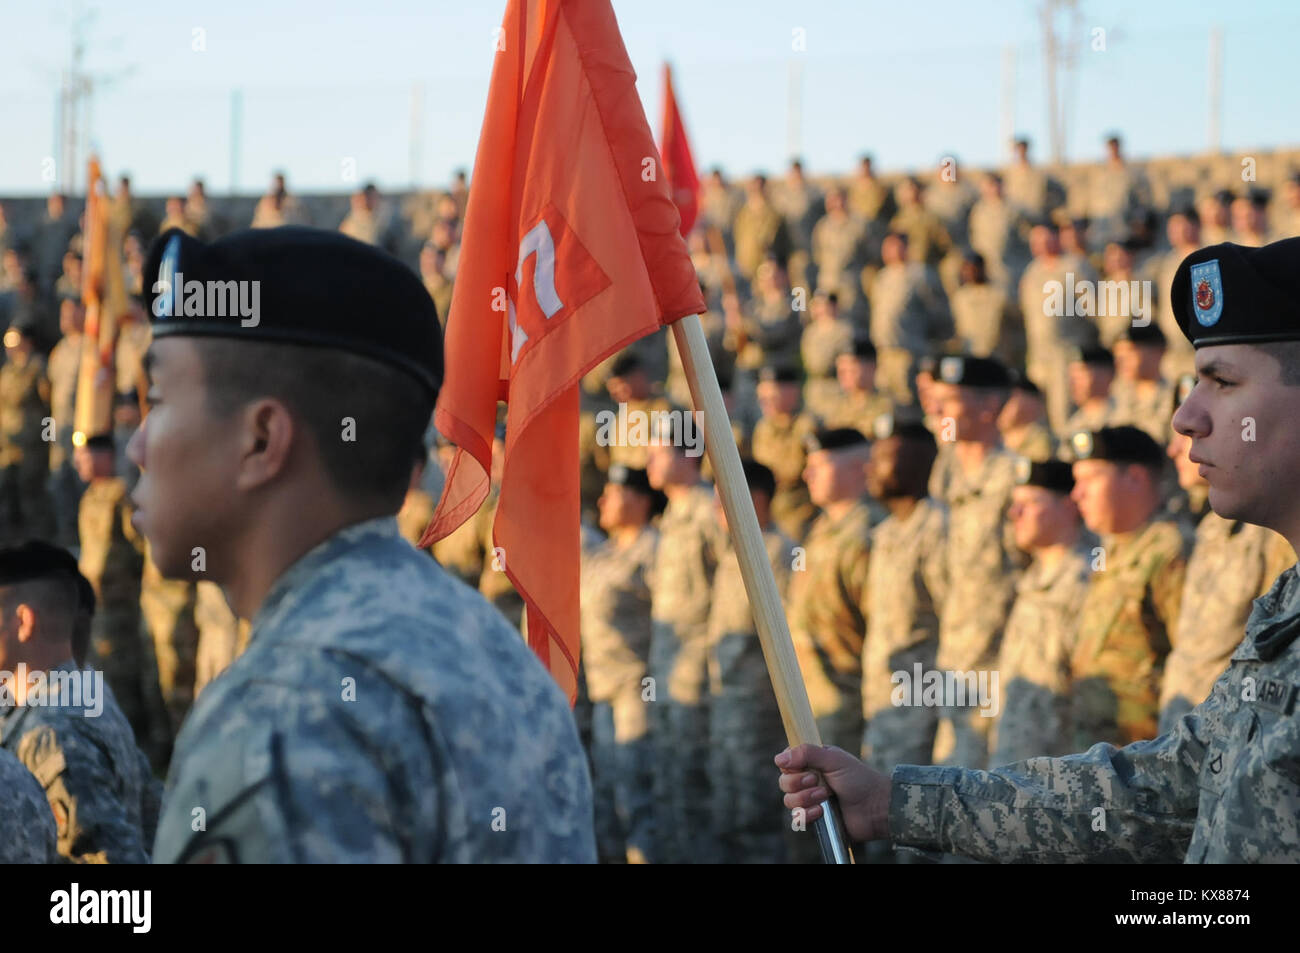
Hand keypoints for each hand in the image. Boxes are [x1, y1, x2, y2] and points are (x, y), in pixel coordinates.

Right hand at [775, 744, 891, 842]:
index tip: (804, 767)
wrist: (875, 808)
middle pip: (784, 782)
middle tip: (818, 782)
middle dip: (799, 783)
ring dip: (806, 799)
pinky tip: (822, 812)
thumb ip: (807, 754)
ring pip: (789, 800)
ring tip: (825, 797)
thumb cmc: (859, 779)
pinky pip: (797, 818)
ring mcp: (811, 800)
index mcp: (813, 762)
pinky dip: (808, 815)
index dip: (790, 766)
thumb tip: (778, 759)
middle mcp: (809, 780)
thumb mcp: (834, 760)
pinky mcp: (814, 818)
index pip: (786, 762)